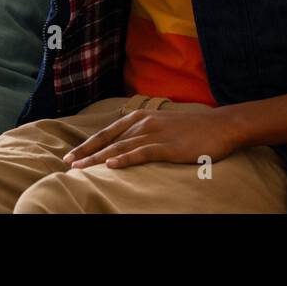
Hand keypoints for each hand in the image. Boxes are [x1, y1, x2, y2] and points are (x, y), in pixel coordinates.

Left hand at [62, 106, 243, 169]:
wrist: (219, 126)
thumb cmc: (191, 129)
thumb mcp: (161, 125)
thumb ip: (142, 131)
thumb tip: (124, 144)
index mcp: (140, 117)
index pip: (107, 132)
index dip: (87, 144)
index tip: (71, 155)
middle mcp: (143, 122)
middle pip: (108, 140)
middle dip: (86, 152)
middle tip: (67, 163)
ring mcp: (154, 133)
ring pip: (120, 147)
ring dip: (98, 158)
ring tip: (81, 168)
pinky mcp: (167, 146)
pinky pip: (141, 153)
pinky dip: (124, 160)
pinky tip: (111, 166)